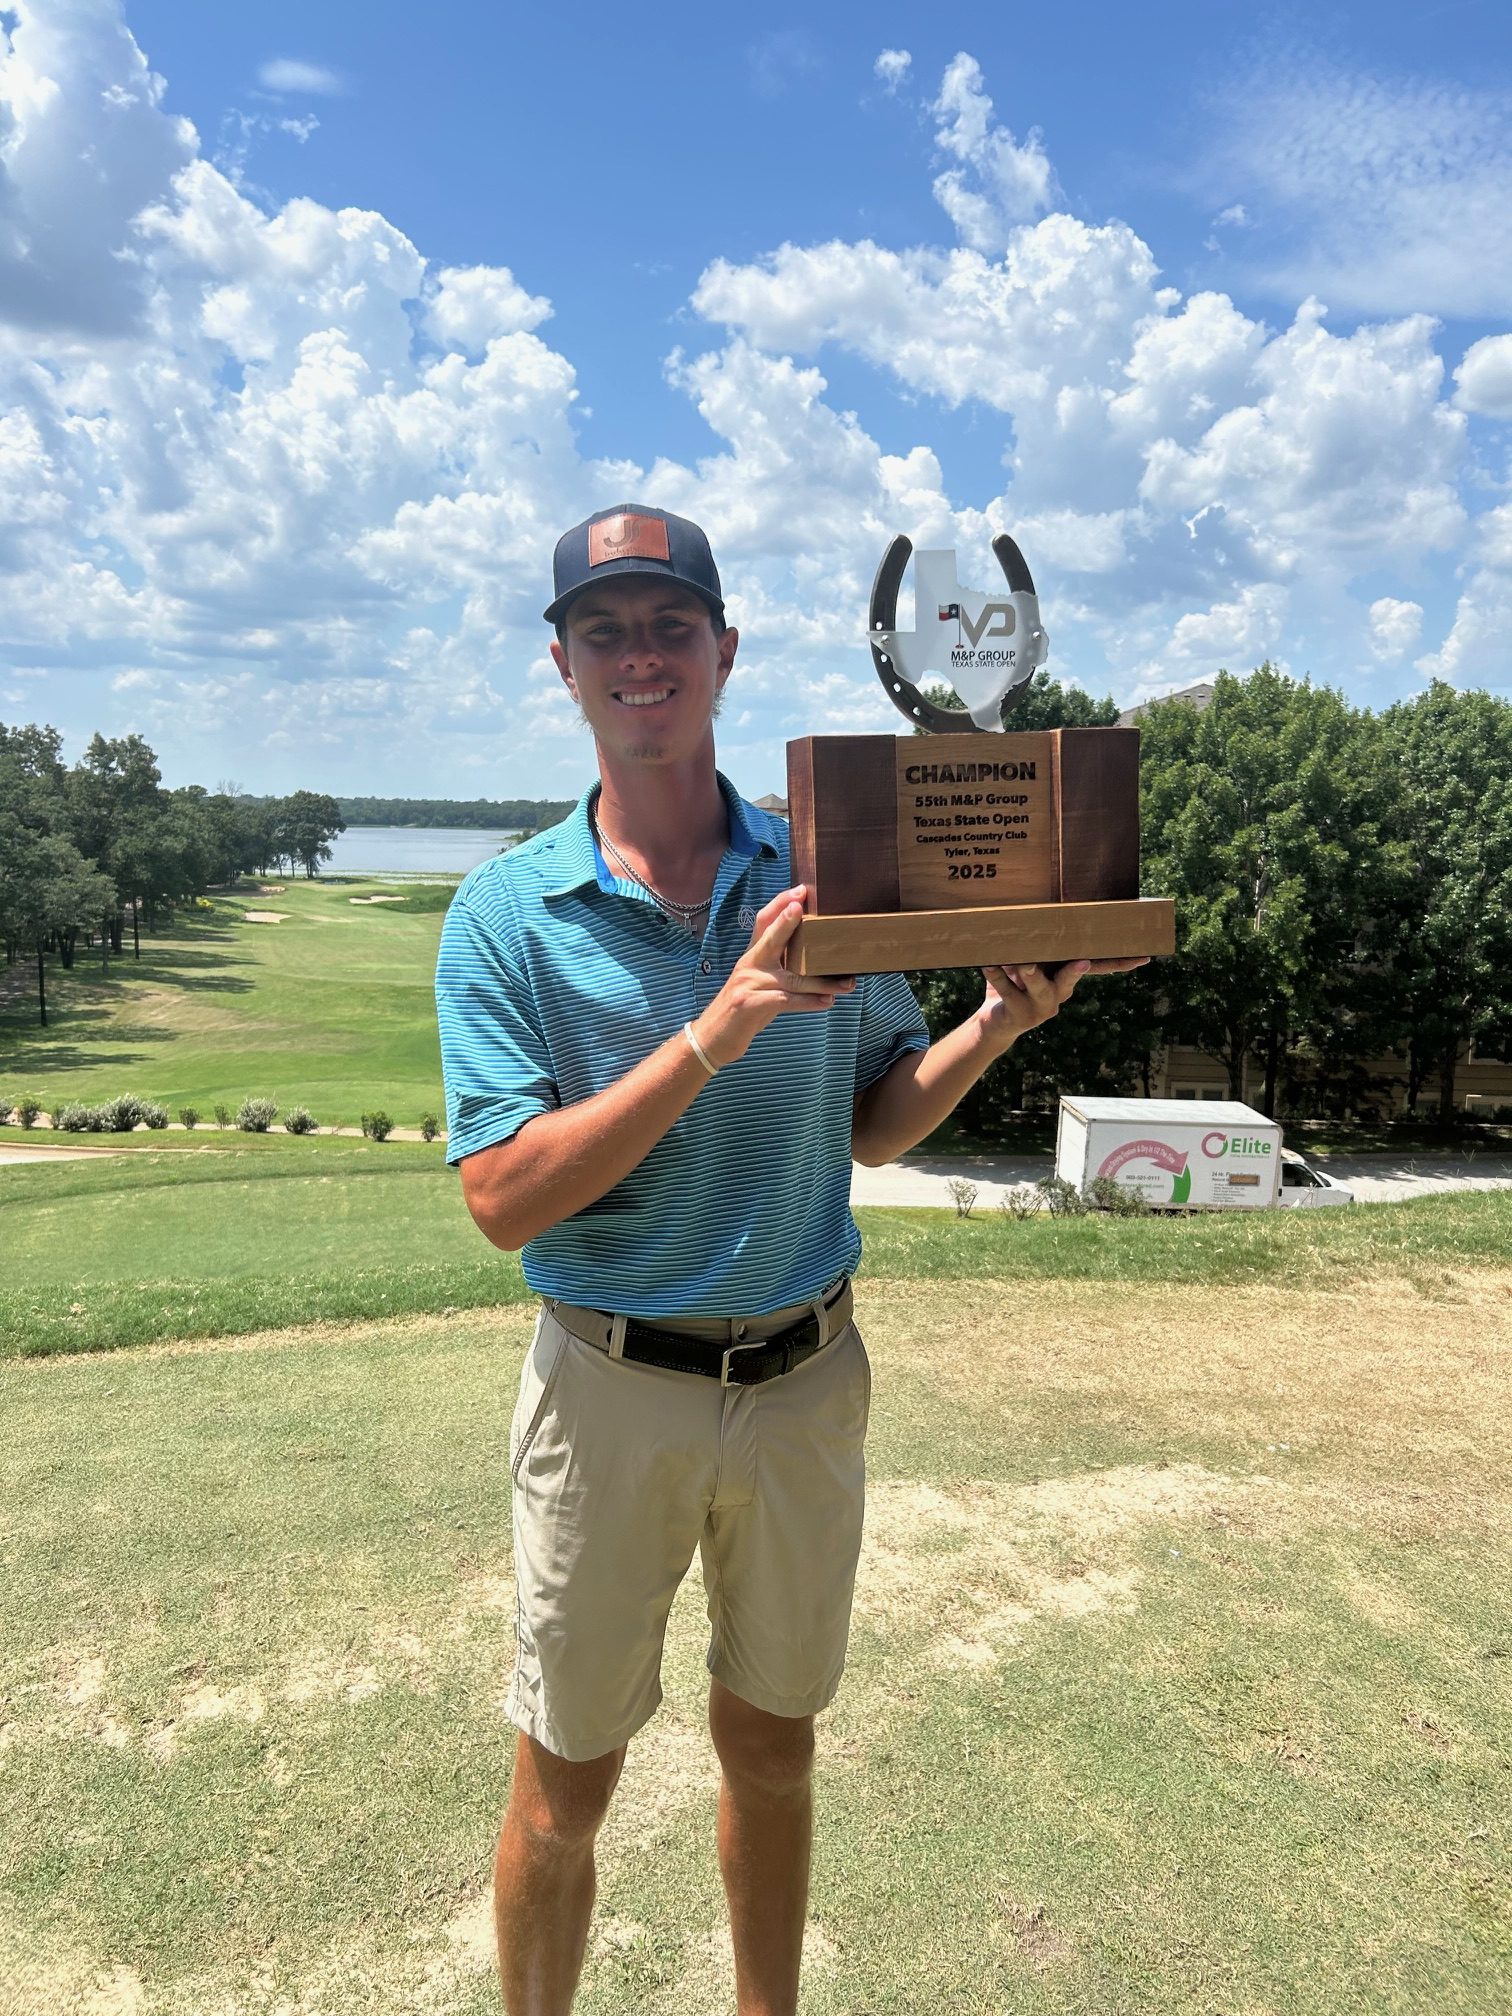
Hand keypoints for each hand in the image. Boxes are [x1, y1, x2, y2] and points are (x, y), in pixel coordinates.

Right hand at [692, 885, 854, 1067]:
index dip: (779, 904)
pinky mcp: (749, 1004)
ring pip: (792, 977)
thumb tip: (813, 961)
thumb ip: (778, 969)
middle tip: (805, 906)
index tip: (800, 892)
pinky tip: (826, 1003)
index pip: (763, 921)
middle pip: (771, 937)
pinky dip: (808, 1002)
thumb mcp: (757, 983)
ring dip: (822, 982)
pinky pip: (786, 1000)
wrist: (712, 1038)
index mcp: (752, 956)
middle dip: (788, 920)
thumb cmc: (744, 1010)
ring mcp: (747, 984)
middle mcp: (748, 964)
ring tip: (846, 983)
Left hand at [978, 956, 1149, 1047]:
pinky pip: (1007, 991)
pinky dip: (997, 976)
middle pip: (1071, 979)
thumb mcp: (1028, 964)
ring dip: (1032, 973)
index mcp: (1066, 980)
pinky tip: (989, 964)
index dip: (1120, 964)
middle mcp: (1058, 995)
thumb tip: (1039, 913)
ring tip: (1025, 962)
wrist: (995, 1024)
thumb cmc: (1014, 984)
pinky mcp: (1019, 1015)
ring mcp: (1040, 1008)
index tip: (1144, 956)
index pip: (1098, 969)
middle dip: (1076, 970)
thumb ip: (1037, 948)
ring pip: (1039, 987)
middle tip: (1082, 961)